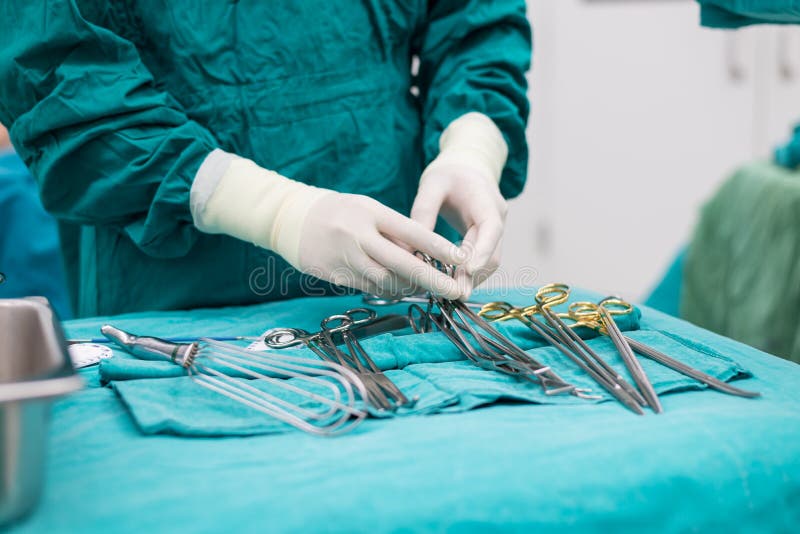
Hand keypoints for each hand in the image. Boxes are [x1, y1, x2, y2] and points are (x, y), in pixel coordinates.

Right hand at [191, 151, 466, 299]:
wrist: (290, 218)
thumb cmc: (337, 210)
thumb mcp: (366, 208)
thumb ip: (393, 229)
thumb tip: (423, 254)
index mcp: (371, 214)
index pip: (412, 232)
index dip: (438, 248)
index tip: (461, 258)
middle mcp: (359, 237)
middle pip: (402, 264)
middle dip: (432, 280)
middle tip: (455, 291)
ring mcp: (346, 259)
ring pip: (387, 282)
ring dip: (411, 288)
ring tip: (430, 290)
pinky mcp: (335, 276)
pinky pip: (369, 289)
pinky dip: (389, 291)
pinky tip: (401, 290)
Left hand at [411, 160, 506, 296]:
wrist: (467, 167)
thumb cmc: (448, 174)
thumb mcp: (431, 185)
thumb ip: (423, 212)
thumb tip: (410, 247)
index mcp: (485, 200)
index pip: (491, 229)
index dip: (481, 252)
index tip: (467, 271)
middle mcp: (497, 217)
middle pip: (493, 252)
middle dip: (475, 275)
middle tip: (455, 294)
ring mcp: (495, 230)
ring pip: (490, 261)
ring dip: (473, 278)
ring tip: (452, 294)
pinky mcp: (488, 239)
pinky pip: (483, 260)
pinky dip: (470, 273)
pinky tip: (452, 283)